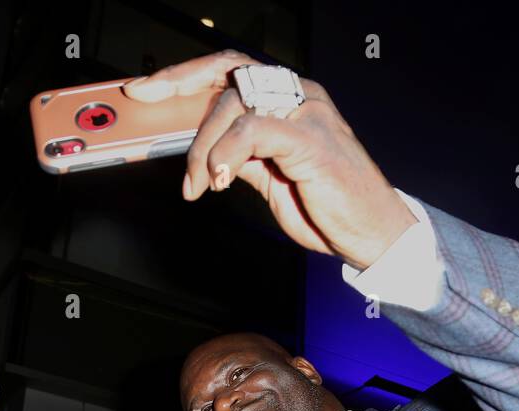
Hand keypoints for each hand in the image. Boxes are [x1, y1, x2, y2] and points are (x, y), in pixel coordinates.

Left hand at [124, 51, 417, 269]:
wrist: (372, 232)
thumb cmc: (327, 206)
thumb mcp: (271, 177)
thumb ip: (242, 155)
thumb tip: (202, 150)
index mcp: (290, 99)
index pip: (231, 70)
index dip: (185, 74)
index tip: (146, 88)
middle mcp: (300, 95)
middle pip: (228, 75)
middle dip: (178, 86)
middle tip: (146, 112)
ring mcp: (308, 113)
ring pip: (235, 105)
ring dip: (203, 147)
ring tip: (199, 183)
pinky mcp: (311, 139)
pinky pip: (254, 130)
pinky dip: (227, 153)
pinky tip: (219, 178)